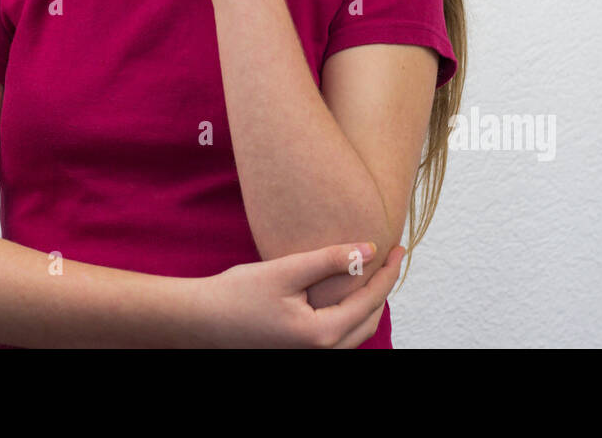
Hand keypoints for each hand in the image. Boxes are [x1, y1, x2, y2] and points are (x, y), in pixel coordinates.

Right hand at [187, 242, 405, 348]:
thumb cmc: (238, 294)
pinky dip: (351, 313)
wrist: (203, 320)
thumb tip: (369, 250)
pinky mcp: (300, 349)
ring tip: (374, 272)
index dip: (387, 272)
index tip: (398, 248)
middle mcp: (322, 351)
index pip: (369, 300)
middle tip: (391, 258)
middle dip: (383, 288)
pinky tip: (346, 291)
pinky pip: (339, 334)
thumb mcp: (286, 270)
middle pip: (369, 319)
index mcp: (322, 334)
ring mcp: (311, 354)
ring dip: (369, 302)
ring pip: (356, 331)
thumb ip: (328, 260)